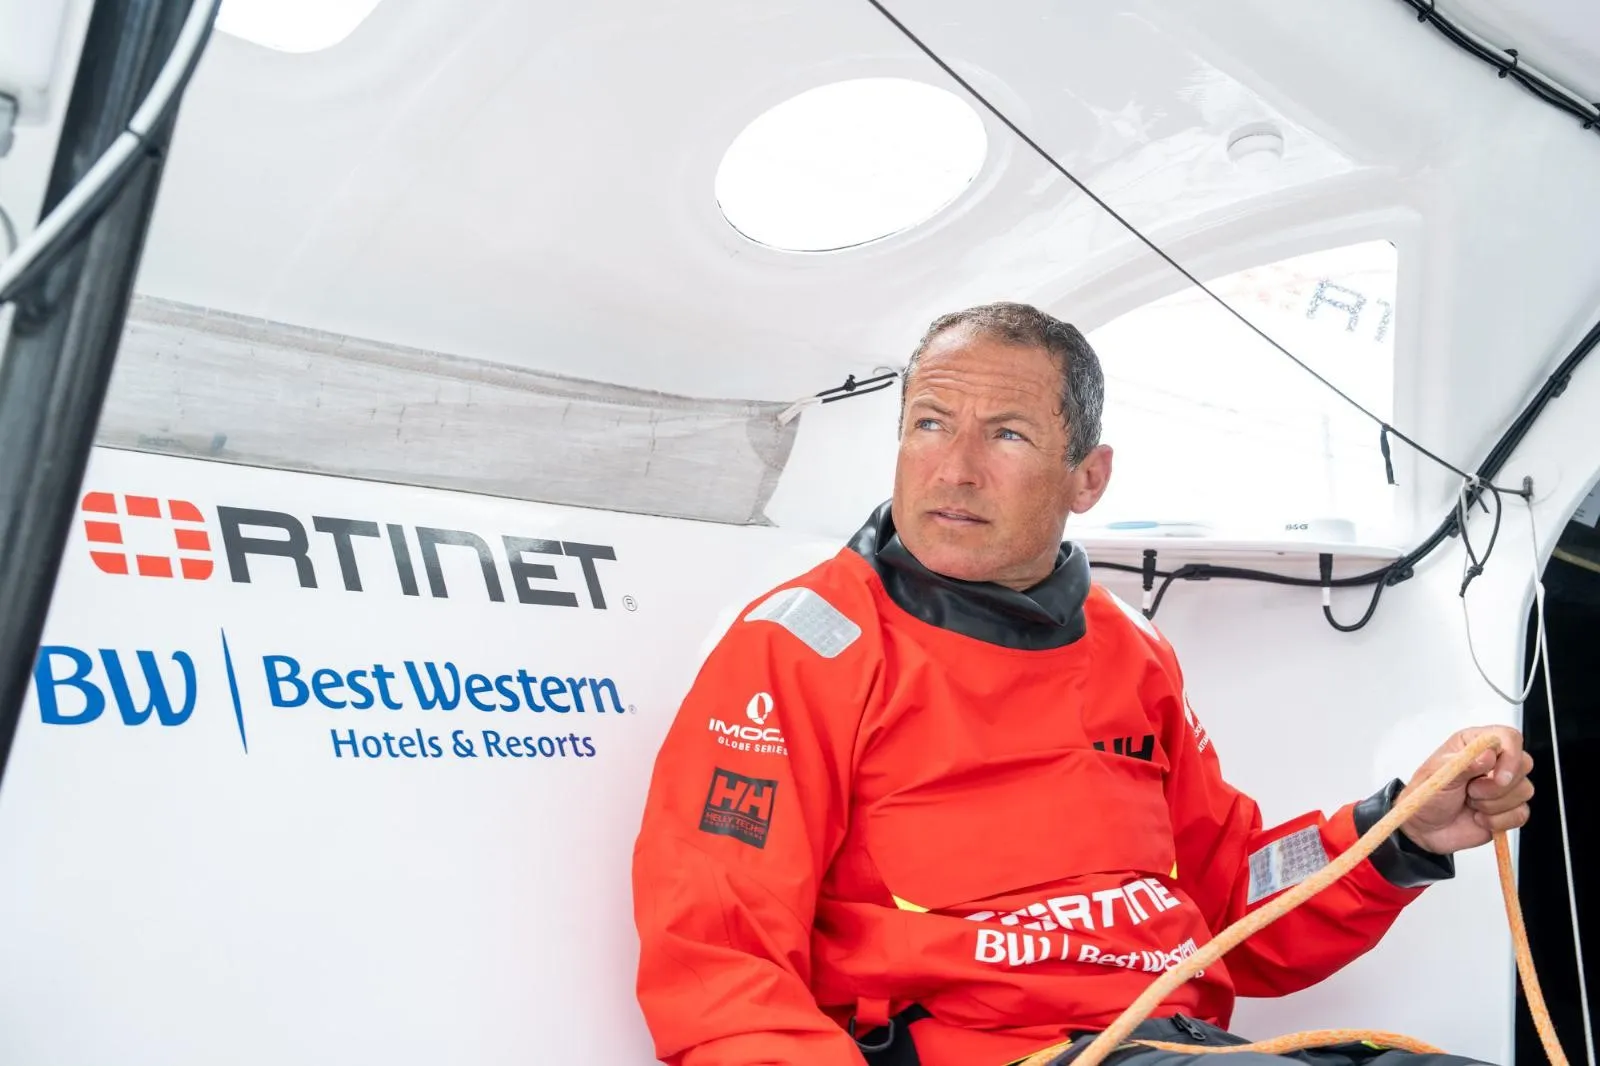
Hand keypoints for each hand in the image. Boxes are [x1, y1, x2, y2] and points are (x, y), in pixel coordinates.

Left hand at [1397, 726, 1533, 854]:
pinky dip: (1498, 820)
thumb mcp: (1438, 776)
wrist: (1424, 829)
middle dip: (1497, 785)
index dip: (1510, 755)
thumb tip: (1488, 755)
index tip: (1499, 776)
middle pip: (1523, 764)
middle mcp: (1493, 763)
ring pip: (1525, 791)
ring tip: (1470, 803)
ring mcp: (1503, 787)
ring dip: (1493, 804)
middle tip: (1471, 791)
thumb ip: (1464, 763)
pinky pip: (1521, 814)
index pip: (1509, 737)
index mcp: (1474, 745)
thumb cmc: (1426, 796)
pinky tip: (1479, 818)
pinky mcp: (1508, 809)